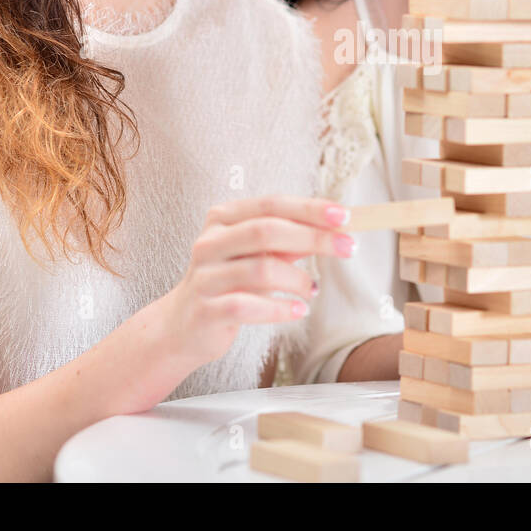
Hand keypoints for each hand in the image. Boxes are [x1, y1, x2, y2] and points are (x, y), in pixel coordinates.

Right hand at [125, 195, 353, 409]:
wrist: (182, 326)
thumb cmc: (227, 283)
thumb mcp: (256, 255)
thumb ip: (288, 241)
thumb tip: (334, 228)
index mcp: (223, 219)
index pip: (271, 205)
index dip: (309, 208)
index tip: (344, 215)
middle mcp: (210, 242)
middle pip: (267, 231)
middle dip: (313, 237)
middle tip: (348, 248)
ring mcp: (205, 276)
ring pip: (261, 270)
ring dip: (297, 280)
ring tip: (311, 290)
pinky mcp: (205, 310)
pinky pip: (247, 306)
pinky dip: (278, 309)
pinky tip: (297, 311)